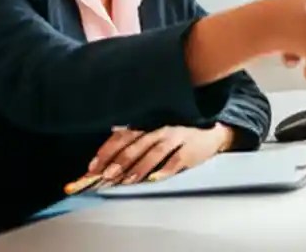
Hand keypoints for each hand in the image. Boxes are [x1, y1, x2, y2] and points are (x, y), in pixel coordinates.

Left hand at [88, 124, 232, 184]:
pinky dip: (165, 169)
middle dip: (119, 161)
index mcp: (148, 124)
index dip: (107, 151)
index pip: (123, 136)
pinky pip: (176, 160)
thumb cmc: (179, 134)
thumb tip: (105, 147)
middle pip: (136, 144)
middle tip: (105, 176)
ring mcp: (177, 137)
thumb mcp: (155, 131)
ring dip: (139, 167)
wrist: (212, 131)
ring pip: (154, 152)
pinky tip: (155, 178)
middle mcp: (160, 128)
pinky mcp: (191, 150)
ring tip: (126, 181)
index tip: (93, 167)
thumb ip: (133, 137)